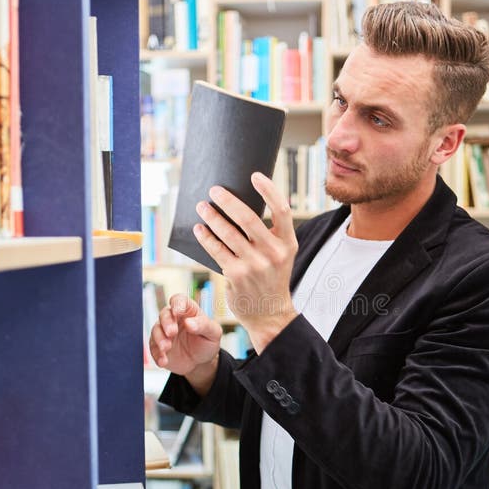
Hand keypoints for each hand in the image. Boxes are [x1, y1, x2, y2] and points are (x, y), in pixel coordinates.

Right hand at [149, 294, 221, 378]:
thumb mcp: (213, 333)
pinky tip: (163, 361)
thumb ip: (203, 325)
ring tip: (166, 347)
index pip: (179, 300)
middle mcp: (173, 319)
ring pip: (156, 330)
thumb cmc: (207, 342)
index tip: (177, 311)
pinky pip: (153, 348)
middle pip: (165, 314)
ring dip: (159, 338)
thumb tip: (188, 322)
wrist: (201, 363)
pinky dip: (157, 354)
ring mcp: (164, 333)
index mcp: (188, 311)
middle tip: (172, 332)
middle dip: (166, 322)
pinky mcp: (158, 347)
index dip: (177, 303)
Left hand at [193, 172, 298, 351]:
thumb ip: (269, 233)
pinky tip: (200, 229)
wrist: (269, 313)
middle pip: (249, 218)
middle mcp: (274, 253)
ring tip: (202, 207)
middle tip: (215, 190)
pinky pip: (217, 250)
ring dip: (212, 217)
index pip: (282, 209)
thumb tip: (239, 206)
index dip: (268, 190)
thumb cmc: (272, 278)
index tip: (254, 175)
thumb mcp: (281, 254)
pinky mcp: (237, 275)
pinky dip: (206, 237)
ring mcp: (255, 265)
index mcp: (288, 243)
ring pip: (228, 233)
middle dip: (228, 200)